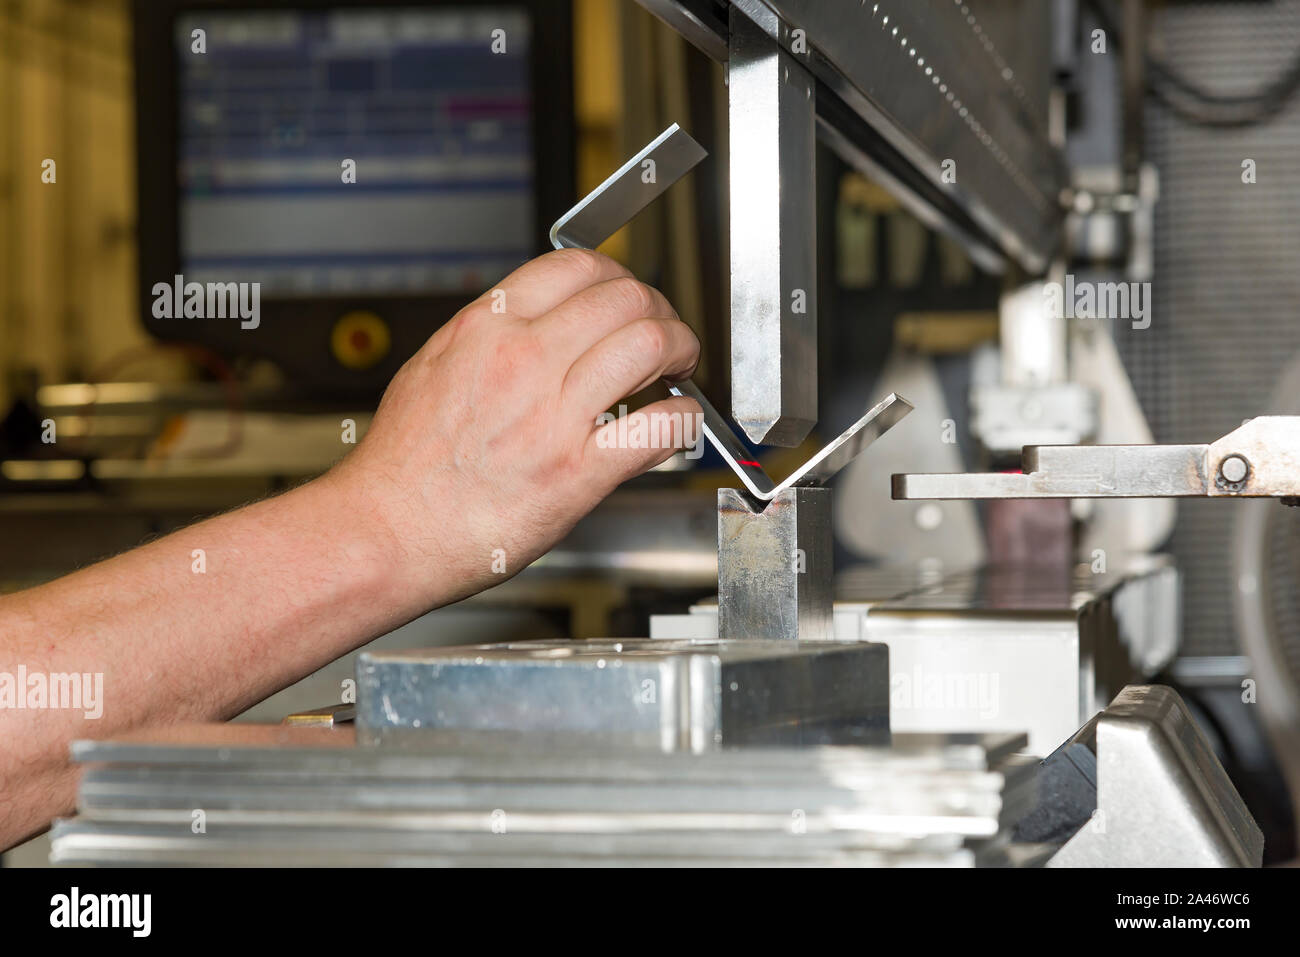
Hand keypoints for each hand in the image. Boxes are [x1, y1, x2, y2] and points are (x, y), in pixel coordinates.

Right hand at [330, 249, 701, 610]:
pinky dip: (684, 419)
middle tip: (666, 334)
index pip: (577, 267)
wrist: (389, 531)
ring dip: (681, 350)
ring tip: (680, 368)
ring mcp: (553, 417)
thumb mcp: (433, 367)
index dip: (619, 277)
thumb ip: (488, 335)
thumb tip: (534, 319)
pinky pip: (659, 427)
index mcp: (486, 328)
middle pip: (626, 298)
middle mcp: (523, 361)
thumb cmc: (405, 464)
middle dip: (662, 310)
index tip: (628, 299)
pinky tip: (677, 423)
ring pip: (650, 346)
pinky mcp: (577, 474)